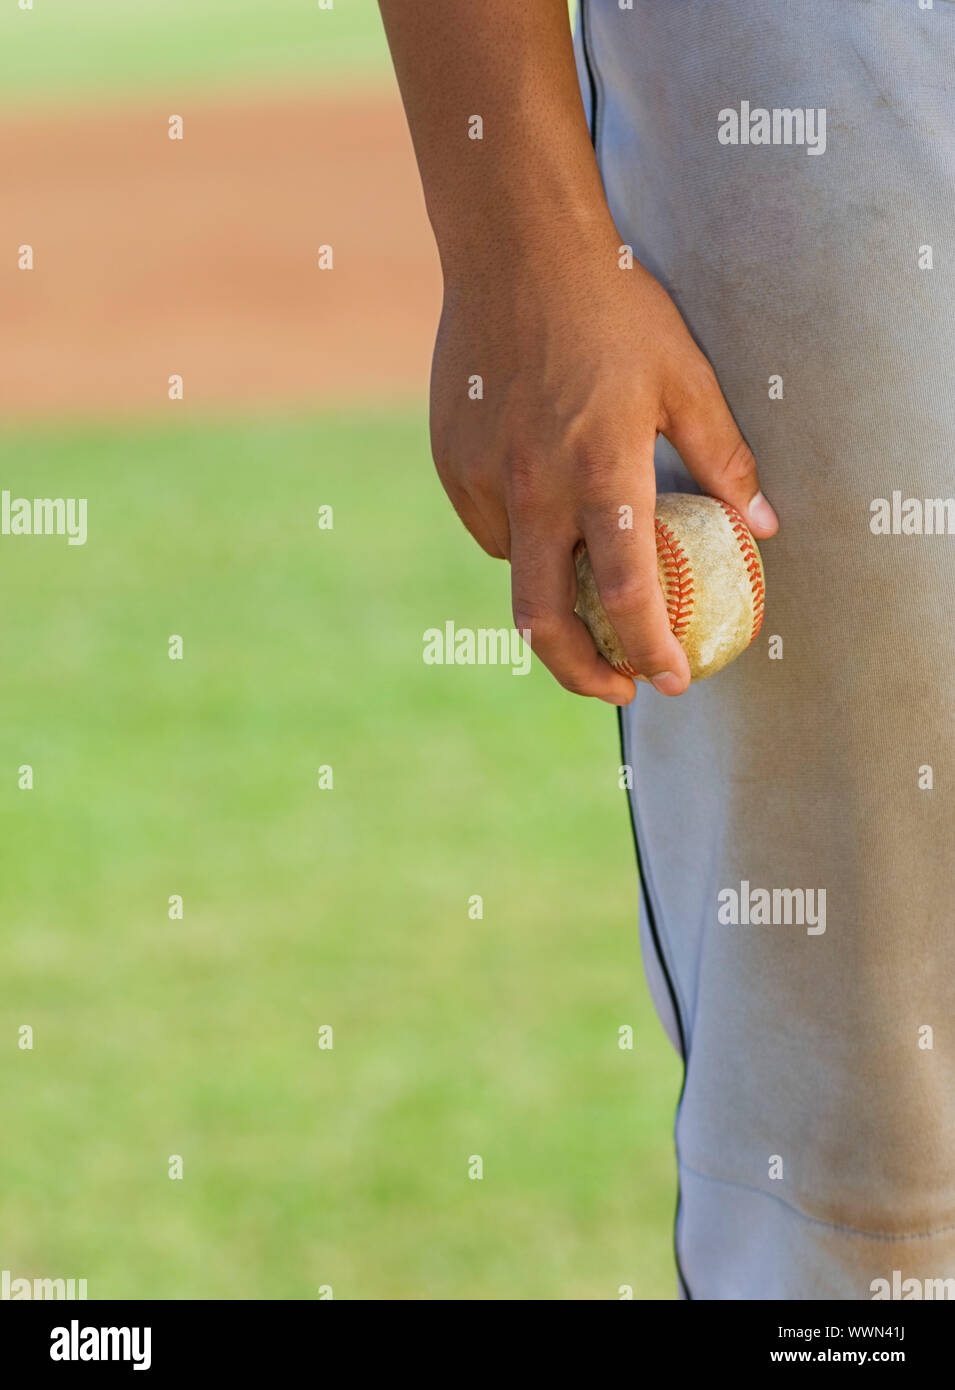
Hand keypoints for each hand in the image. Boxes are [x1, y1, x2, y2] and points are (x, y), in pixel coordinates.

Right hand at [429, 228, 777, 702]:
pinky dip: (523, 536)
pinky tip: (546, 499)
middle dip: (581, 674)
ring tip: (591, 568)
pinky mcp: (449, 462)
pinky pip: (489, 526)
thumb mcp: (686, 376)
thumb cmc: (612, 307)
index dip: (650, 649)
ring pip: (517, 570)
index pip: (627, 591)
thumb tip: (762, 525)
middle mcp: (533, 486)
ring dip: (557, 590)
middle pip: (543, 621)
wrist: (514, 248)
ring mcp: (482, 477)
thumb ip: (723, 456)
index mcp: (600, 468)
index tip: (672, 680)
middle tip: (618, 687)